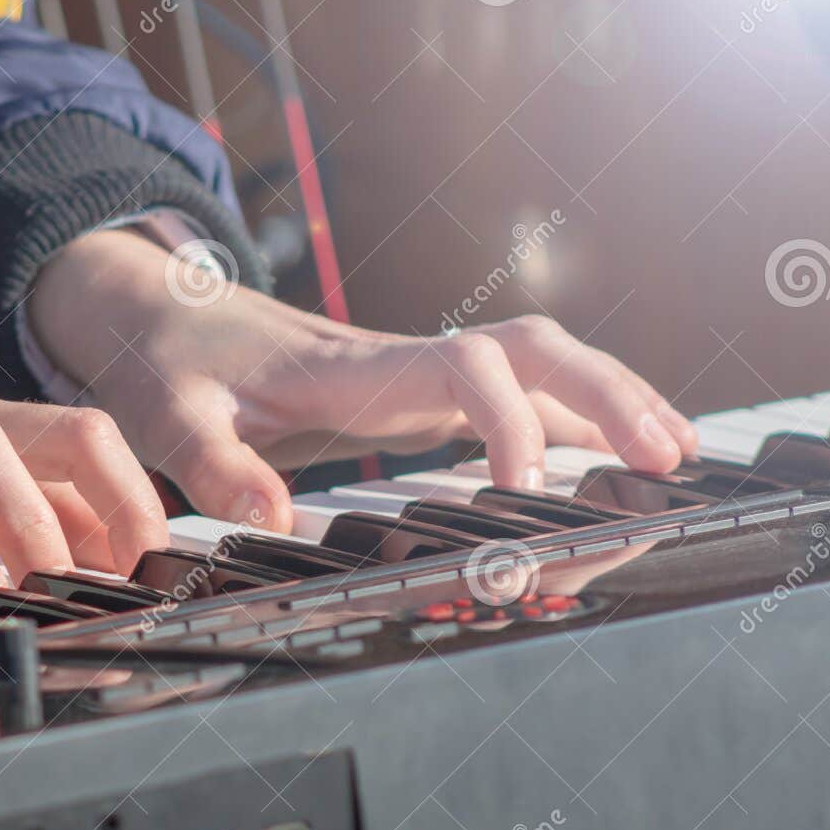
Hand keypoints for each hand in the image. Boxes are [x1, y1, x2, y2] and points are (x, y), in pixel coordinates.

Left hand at [28, 229, 698, 532]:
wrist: (153, 309)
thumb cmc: (168, 361)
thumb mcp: (173, 415)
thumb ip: (217, 465)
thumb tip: (273, 520)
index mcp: (354, 368)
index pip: (465, 367)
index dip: (510, 417)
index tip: (525, 486)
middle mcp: (400, 362)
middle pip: (532, 349)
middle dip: (606, 392)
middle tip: (667, 456)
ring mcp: (412, 373)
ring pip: (535, 363)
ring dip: (607, 397)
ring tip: (676, 453)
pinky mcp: (410, 391)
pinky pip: (510, 391)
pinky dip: (569, 414)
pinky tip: (610, 450)